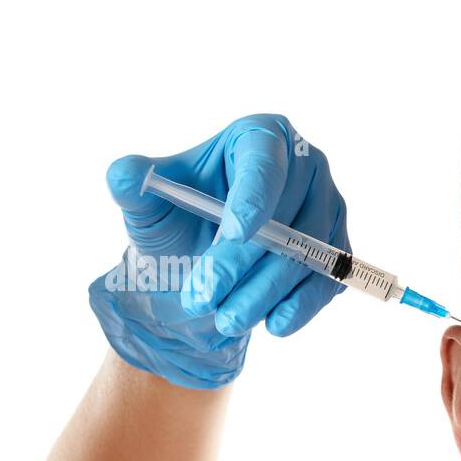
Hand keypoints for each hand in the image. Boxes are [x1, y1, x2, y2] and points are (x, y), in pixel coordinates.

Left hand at [88, 114, 348, 388]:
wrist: (206, 261)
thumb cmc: (181, 219)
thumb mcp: (149, 203)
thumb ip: (133, 185)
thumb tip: (123, 175)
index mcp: (262, 136)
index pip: (265, 162)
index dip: (254, 198)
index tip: (234, 234)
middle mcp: (307, 166)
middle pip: (285, 216)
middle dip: (242, 262)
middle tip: (203, 297)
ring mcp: (328, 210)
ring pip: (305, 256)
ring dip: (264, 293)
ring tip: (225, 320)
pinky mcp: (337, 251)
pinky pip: (325, 281)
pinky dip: (299, 306)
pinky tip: (272, 324)